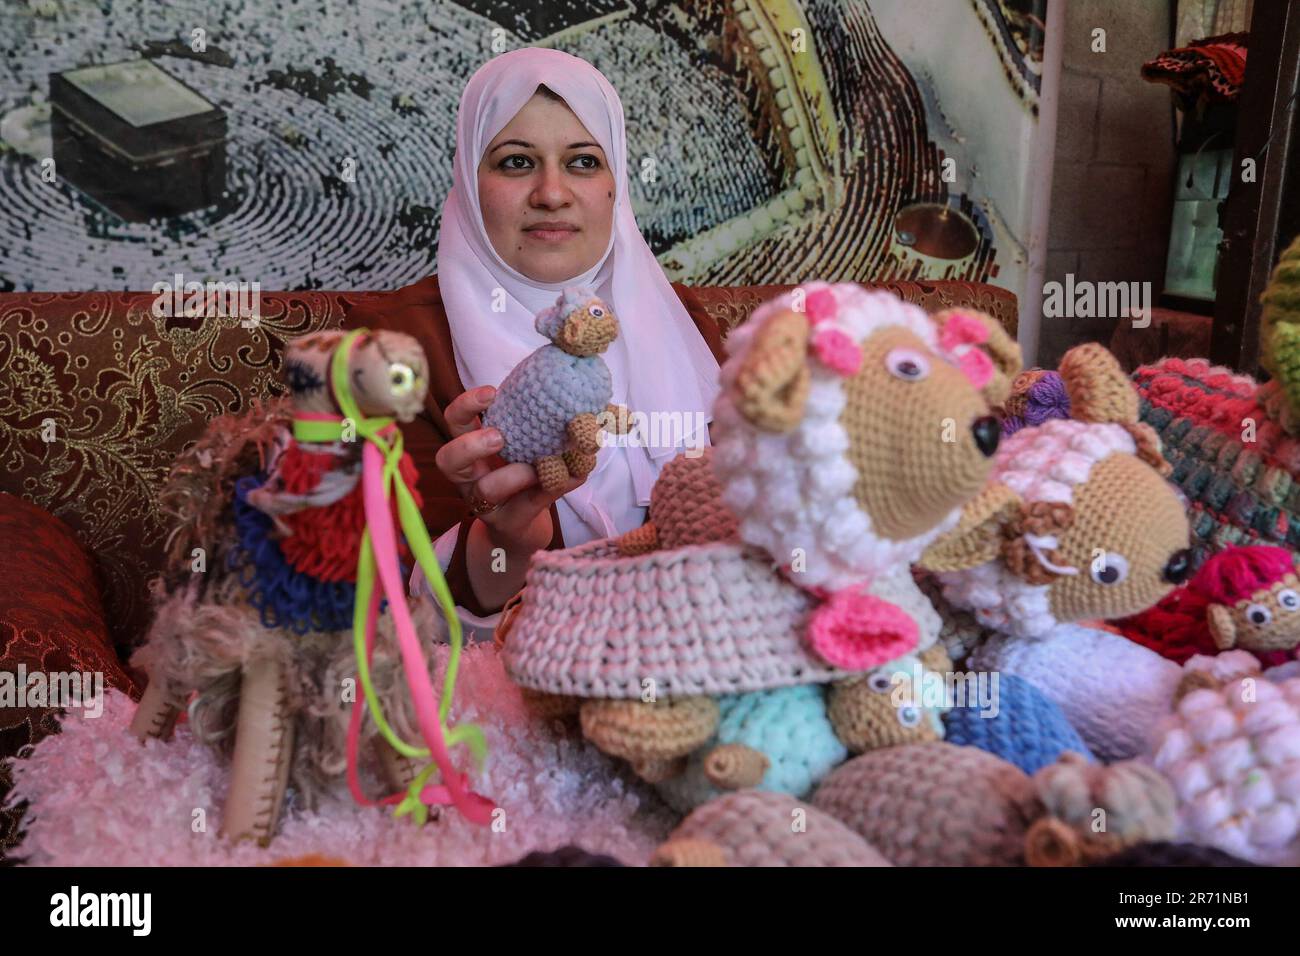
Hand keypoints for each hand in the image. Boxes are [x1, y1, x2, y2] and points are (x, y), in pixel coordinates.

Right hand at [436, 385, 584, 553]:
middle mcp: (470, 477)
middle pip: (448, 459)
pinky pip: (526, 505)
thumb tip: (583, 406)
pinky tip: (573, 474)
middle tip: (499, 437)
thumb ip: (542, 427)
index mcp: (471, 448)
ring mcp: (485, 504)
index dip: (466, 405)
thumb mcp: (526, 447)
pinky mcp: (508, 523)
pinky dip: (552, 486)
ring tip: (538, 467)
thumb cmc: (522, 479)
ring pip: (486, 489)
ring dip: (516, 474)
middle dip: (471, 445)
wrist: (524, 530)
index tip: (492, 392)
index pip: (455, 421)